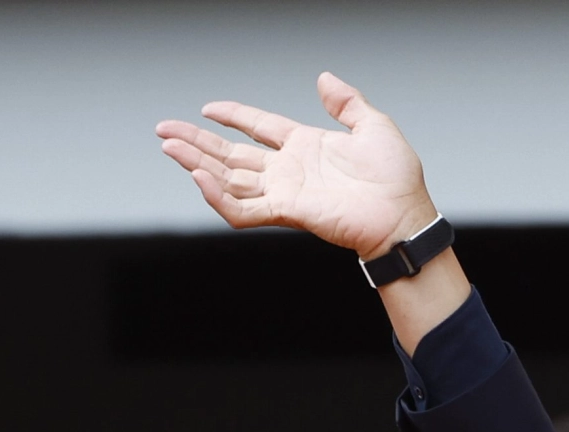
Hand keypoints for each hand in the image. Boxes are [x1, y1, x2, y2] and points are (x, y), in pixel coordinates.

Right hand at [156, 74, 436, 257]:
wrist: (404, 215)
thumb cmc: (397, 179)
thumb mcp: (374, 126)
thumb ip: (346, 102)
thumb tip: (325, 78)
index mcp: (306, 146)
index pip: (258, 128)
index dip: (233, 116)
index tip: (209, 107)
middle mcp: (289, 169)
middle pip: (231, 154)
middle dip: (196, 141)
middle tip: (164, 131)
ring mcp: (285, 191)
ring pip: (228, 179)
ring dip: (196, 163)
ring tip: (169, 147)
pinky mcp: (287, 211)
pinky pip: (242, 208)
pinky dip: (218, 196)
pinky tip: (199, 176)